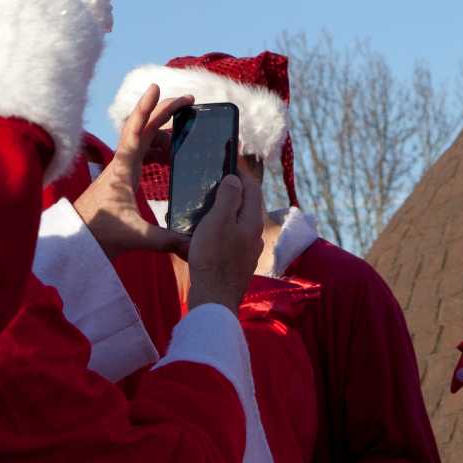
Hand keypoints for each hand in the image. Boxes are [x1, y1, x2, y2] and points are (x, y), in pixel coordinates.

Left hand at [73, 85, 194, 253]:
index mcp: (123, 169)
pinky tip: (170, 157)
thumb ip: (166, 239)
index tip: (156, 87)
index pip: (136, 131)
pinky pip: (143, 154)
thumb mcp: (136, 236)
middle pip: (144, 127)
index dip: (146, 107)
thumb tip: (193, 243)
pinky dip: (158, 150)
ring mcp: (121, 169)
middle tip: (189, 101)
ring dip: (164, 132)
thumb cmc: (99, 234)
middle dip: (166, 111)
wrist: (77, 240)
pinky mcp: (121, 178)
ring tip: (186, 133)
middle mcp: (121, 163)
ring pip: (144, 139)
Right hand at [185, 173, 264, 312]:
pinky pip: (232, 240)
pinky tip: (206, 236)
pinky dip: (221, 231)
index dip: (241, 173)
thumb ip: (228, 197)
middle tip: (213, 184)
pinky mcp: (238, 265)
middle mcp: (255, 236)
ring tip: (206, 208)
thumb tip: (235, 179)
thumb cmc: (213, 258)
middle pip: (246, 206)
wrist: (213, 300)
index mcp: (252, 222)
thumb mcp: (217, 221)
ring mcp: (248, 252)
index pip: (253, 188)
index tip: (228, 162)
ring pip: (238, 224)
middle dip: (233, 192)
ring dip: (226, 213)